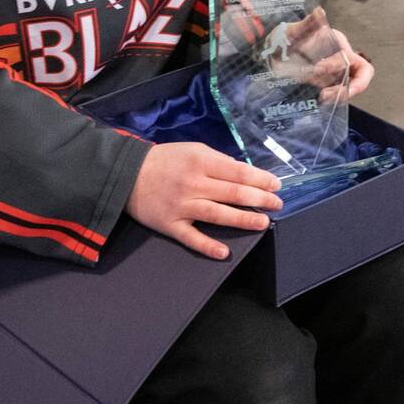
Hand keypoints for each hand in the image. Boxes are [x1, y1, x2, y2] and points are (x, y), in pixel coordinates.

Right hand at [125, 141, 282, 258]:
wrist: (126, 174)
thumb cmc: (166, 160)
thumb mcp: (193, 150)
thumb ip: (218, 161)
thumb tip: (244, 172)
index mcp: (201, 162)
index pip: (238, 172)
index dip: (261, 179)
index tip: (276, 186)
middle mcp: (194, 184)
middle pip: (233, 193)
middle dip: (260, 199)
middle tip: (277, 204)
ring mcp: (182, 206)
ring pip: (218, 215)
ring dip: (243, 220)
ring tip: (263, 223)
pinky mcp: (170, 224)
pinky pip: (191, 238)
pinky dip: (207, 246)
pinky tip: (224, 253)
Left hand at [263, 8, 374, 102]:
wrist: (273, 52)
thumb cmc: (284, 38)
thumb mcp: (292, 31)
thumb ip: (307, 24)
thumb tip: (319, 12)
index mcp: (336, 43)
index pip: (350, 58)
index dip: (338, 65)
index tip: (317, 69)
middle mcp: (340, 58)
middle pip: (359, 76)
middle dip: (348, 87)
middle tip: (326, 94)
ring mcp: (334, 73)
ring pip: (349, 87)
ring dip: (339, 95)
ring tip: (322, 98)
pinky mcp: (325, 83)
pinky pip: (336, 93)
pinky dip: (332, 98)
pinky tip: (319, 101)